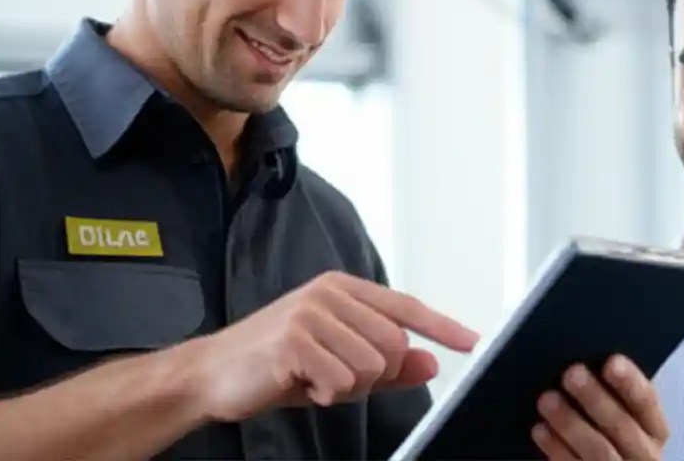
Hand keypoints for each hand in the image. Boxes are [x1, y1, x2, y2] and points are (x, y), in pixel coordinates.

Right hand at [192, 271, 477, 420]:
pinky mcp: (295, 339)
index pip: (406, 306)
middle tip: (333, 376)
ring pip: (372, 366)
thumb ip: (388, 365)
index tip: (471, 341)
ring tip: (313, 378)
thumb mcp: (339, 364)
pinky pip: (342, 381)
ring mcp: (311, 313)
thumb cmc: (276, 366)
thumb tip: (430, 362)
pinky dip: (326, 395)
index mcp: (343, 289)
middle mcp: (330, 293)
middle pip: (394, 345)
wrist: (212, 374)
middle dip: (373, 375)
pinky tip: (299, 384)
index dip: (442, 326)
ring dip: (347, 387)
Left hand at [532, 355, 667, 460]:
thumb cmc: (609, 430)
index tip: (612, 362)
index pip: (646, 401)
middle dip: (596, 399)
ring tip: (548, 399)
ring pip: (599, 450)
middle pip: (622, 426)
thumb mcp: (621, 412)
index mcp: (654, 428)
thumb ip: (613, 393)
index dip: (630, 382)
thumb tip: (587, 360)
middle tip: (572, 374)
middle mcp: (643, 453)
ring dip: (572, 423)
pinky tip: (541, 429)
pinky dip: (556, 448)